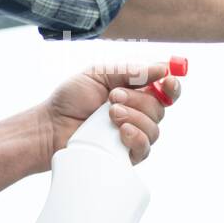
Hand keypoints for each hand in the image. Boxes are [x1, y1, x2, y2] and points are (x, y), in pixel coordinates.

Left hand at [43, 59, 181, 165]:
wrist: (51, 126)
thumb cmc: (71, 98)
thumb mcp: (98, 74)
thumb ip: (129, 70)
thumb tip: (162, 68)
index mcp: (135, 91)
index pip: (165, 89)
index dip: (172, 85)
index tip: (168, 80)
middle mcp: (138, 113)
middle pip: (160, 108)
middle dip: (138, 100)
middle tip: (112, 97)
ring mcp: (133, 134)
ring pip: (154, 128)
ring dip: (134, 117)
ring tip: (109, 114)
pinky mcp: (126, 154)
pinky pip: (145, 148)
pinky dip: (136, 137)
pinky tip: (121, 132)